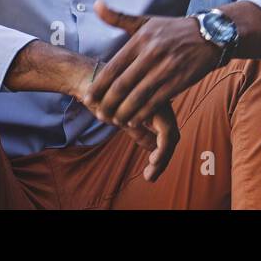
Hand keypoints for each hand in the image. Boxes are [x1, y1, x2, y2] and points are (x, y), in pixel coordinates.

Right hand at [70, 57, 179, 179]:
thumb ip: (140, 131)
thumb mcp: (123, 119)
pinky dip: (161, 149)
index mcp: (155, 105)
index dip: (162, 154)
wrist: (89, 83)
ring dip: (162, 159)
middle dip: (163, 159)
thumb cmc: (105, 98)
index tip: (150, 171)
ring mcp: (160, 103)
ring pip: (170, 136)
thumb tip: (153, 147)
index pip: (167, 132)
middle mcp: (161, 102)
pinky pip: (166, 131)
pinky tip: (152, 160)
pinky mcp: (156, 105)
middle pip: (171, 135)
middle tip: (150, 177)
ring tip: (150, 174)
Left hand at [85, 1, 219, 132]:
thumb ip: (119, 17)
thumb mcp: (147, 21)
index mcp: (141, 39)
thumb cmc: (173, 30)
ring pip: (137, 98)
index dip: (98, 86)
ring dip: (123, 113)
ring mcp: (166, 69)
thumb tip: (96, 5)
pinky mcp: (178, 81)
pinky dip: (142, 114)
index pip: (113, 67)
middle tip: (99, 115)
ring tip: (115, 120)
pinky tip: (134, 120)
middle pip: (121, 86)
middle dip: (107, 104)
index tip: (88, 98)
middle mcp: (152, 54)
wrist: (210, 36)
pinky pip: (155, 103)